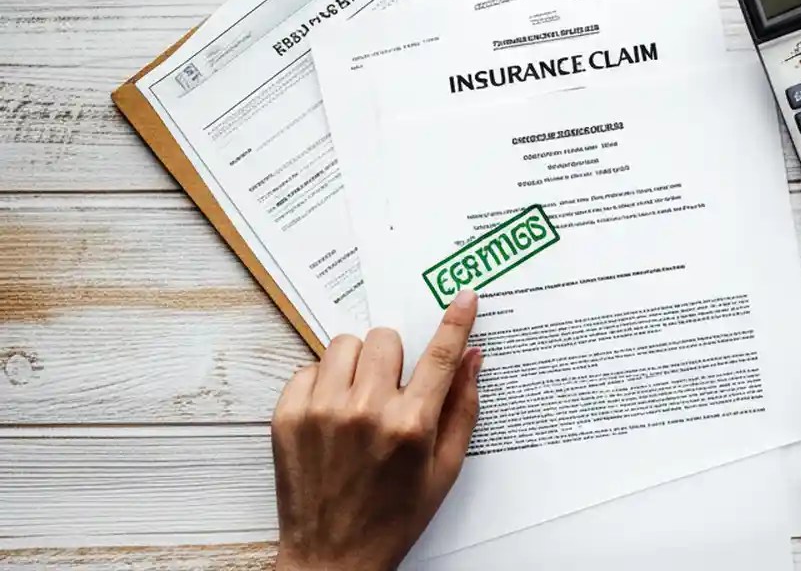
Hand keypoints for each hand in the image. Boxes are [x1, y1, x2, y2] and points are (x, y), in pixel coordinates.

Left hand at [271, 290, 483, 570]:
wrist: (333, 557)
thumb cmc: (394, 517)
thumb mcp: (444, 470)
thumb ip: (462, 409)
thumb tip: (472, 357)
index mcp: (411, 426)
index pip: (439, 356)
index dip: (455, 322)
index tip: (464, 297)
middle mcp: (365, 412)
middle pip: (384, 339)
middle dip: (392, 358)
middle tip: (391, 388)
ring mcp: (322, 411)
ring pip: (344, 345)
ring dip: (357, 364)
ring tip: (358, 400)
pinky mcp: (288, 416)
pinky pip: (309, 367)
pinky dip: (323, 382)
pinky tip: (332, 415)